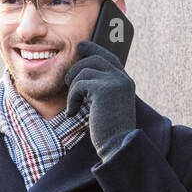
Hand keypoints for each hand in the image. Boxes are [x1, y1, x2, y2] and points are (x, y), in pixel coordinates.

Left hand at [64, 40, 136, 160]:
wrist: (117, 145)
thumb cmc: (108, 131)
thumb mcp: (105, 105)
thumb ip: (99, 89)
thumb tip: (80, 77)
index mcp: (125, 82)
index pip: (109, 57)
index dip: (94, 50)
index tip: (81, 46)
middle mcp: (122, 79)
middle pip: (94, 59)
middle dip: (76, 68)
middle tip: (67, 82)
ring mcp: (115, 82)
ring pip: (84, 71)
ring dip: (73, 88)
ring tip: (74, 105)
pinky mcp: (104, 89)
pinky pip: (79, 84)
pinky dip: (71, 99)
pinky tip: (72, 113)